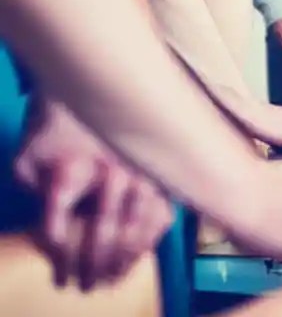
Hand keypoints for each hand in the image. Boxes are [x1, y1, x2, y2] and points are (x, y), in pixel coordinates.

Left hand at [14, 101, 173, 290]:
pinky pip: (161, 214)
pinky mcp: (159, 172)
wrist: (94, 87)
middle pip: (102, 235)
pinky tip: (139, 255)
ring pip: (136, 228)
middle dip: (93, 266)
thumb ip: (33, 191)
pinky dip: (150, 240)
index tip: (60, 276)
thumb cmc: (58, 126)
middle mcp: (110, 174)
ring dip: (124, 259)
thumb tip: (49, 222)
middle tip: (86, 286)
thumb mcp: (28, 157)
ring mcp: (140, 174)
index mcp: (72, 171)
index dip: (58, 257)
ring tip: (113, 278)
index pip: (59, 228)